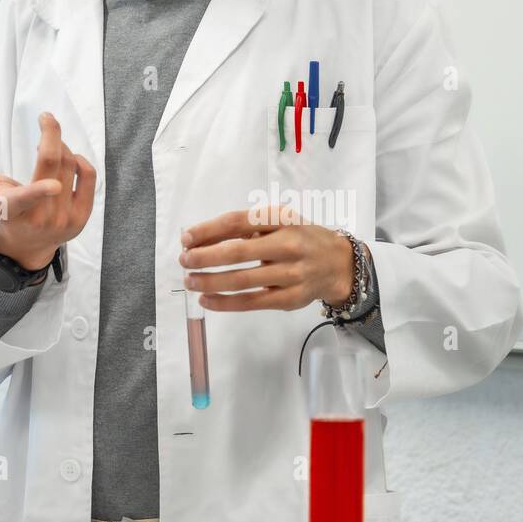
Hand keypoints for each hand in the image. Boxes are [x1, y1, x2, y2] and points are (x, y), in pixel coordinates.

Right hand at [0, 112, 96, 269]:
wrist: (26, 245)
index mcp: (13, 211)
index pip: (26, 199)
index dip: (40, 191)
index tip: (53, 185)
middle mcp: (42, 218)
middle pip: (53, 164)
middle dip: (50, 134)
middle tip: (45, 117)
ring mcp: (65, 219)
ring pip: (71, 165)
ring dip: (61, 146)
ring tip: (50, 145)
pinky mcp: (82, 217)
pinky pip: (89, 176)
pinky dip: (79, 159)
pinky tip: (68, 159)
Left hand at [179, 205, 358, 311]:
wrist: (338, 263)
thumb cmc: (300, 239)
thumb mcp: (279, 222)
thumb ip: (245, 228)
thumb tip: (200, 240)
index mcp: (282, 218)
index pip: (238, 221)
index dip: (208, 230)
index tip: (186, 239)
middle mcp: (289, 244)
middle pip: (238, 251)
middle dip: (205, 257)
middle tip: (184, 261)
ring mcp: (292, 273)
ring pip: (242, 280)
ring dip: (210, 282)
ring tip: (190, 281)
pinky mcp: (291, 298)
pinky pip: (252, 302)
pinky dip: (225, 303)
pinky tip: (207, 300)